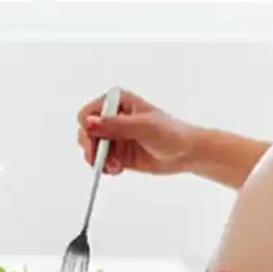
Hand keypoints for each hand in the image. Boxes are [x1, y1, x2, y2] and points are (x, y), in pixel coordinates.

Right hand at [75, 89, 196, 175]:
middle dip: (92, 148)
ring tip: (115, 166)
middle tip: (101, 160)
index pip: (89, 113)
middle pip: (86, 132)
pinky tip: (117, 169)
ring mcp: (114, 136)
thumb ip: (115, 125)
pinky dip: (105, 167)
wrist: (186, 153)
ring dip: (99, 160)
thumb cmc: (171, 133)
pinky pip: (101, 161)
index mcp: (117, 101)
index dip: (89, 128)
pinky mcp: (117, 153)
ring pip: (91, 149)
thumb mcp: (143, 126)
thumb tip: (90, 123)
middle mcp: (112, 117)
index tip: (97, 142)